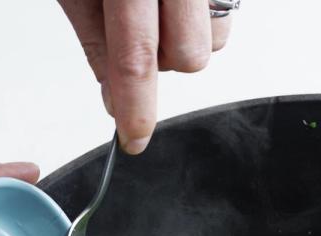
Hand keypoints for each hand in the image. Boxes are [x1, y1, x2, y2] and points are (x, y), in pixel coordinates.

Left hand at [59, 0, 230, 153]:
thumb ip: (95, 38)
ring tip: (158, 11)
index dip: (135, 106)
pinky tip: (176, 3)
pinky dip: (200, 22)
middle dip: (163, 60)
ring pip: (213, 43)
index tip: (132, 138)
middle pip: (189, 57)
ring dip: (183, 40)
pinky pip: (225, 21)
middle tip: (136, 31)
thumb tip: (113, 95)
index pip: (137, 57)